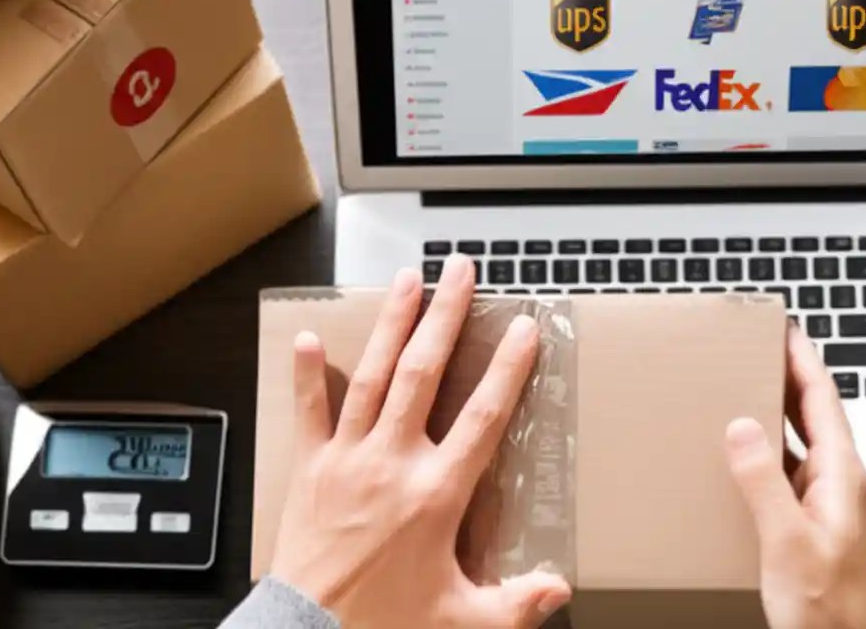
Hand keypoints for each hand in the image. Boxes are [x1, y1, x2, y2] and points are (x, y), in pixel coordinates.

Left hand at [270, 254, 571, 627]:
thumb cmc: (384, 626)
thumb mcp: (462, 622)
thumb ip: (515, 604)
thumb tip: (559, 589)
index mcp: (436, 494)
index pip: (482, 416)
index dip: (507, 369)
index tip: (523, 328)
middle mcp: (393, 462)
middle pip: (423, 373)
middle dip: (446, 317)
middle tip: (460, 272)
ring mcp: (347, 458)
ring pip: (373, 376)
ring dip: (391, 324)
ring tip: (407, 281)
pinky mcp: (309, 468)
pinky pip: (307, 411)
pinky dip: (306, 374)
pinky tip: (307, 337)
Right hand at [725, 325, 865, 628]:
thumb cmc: (822, 607)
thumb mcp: (785, 539)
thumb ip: (763, 481)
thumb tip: (744, 428)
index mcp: (843, 478)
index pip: (824, 403)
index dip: (804, 363)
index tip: (786, 331)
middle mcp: (843, 485)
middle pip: (816, 416)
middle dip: (790, 377)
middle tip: (765, 346)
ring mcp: (831, 504)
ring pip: (804, 443)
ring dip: (779, 412)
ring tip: (752, 385)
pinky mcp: (816, 521)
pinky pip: (793, 470)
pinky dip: (772, 450)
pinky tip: (749, 452)